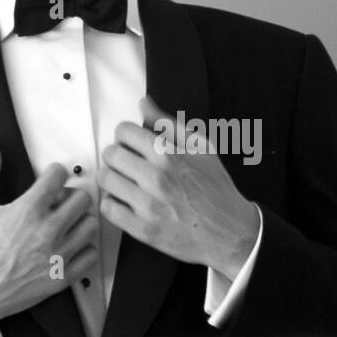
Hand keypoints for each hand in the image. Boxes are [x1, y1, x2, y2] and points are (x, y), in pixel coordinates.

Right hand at [0, 137, 99, 334]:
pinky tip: (66, 246)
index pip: (60, 175)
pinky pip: (91, 254)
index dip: (54, 173)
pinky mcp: (62, 278)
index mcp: (26, 210)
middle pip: (83, 198)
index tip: (49, 179)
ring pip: (91, 225)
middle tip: (57, 201)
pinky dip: (83, 248)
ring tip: (63, 223)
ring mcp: (57, 256)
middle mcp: (47, 232)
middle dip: (70, 195)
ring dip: (79, 220)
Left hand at [98, 96, 259, 277]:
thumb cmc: (217, 190)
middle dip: (117, 154)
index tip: (131, 142)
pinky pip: (108, 208)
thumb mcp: (202, 148)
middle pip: (110, 153)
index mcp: (169, 155)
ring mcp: (148, 205)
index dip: (126, 134)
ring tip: (126, 181)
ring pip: (105, 179)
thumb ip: (168, 124)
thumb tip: (144, 104)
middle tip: (127, 162)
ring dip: (112, 177)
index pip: (124, 131)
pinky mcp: (142, 229)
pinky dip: (113, 203)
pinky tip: (126, 201)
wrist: (230, 232)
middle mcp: (156, 178)